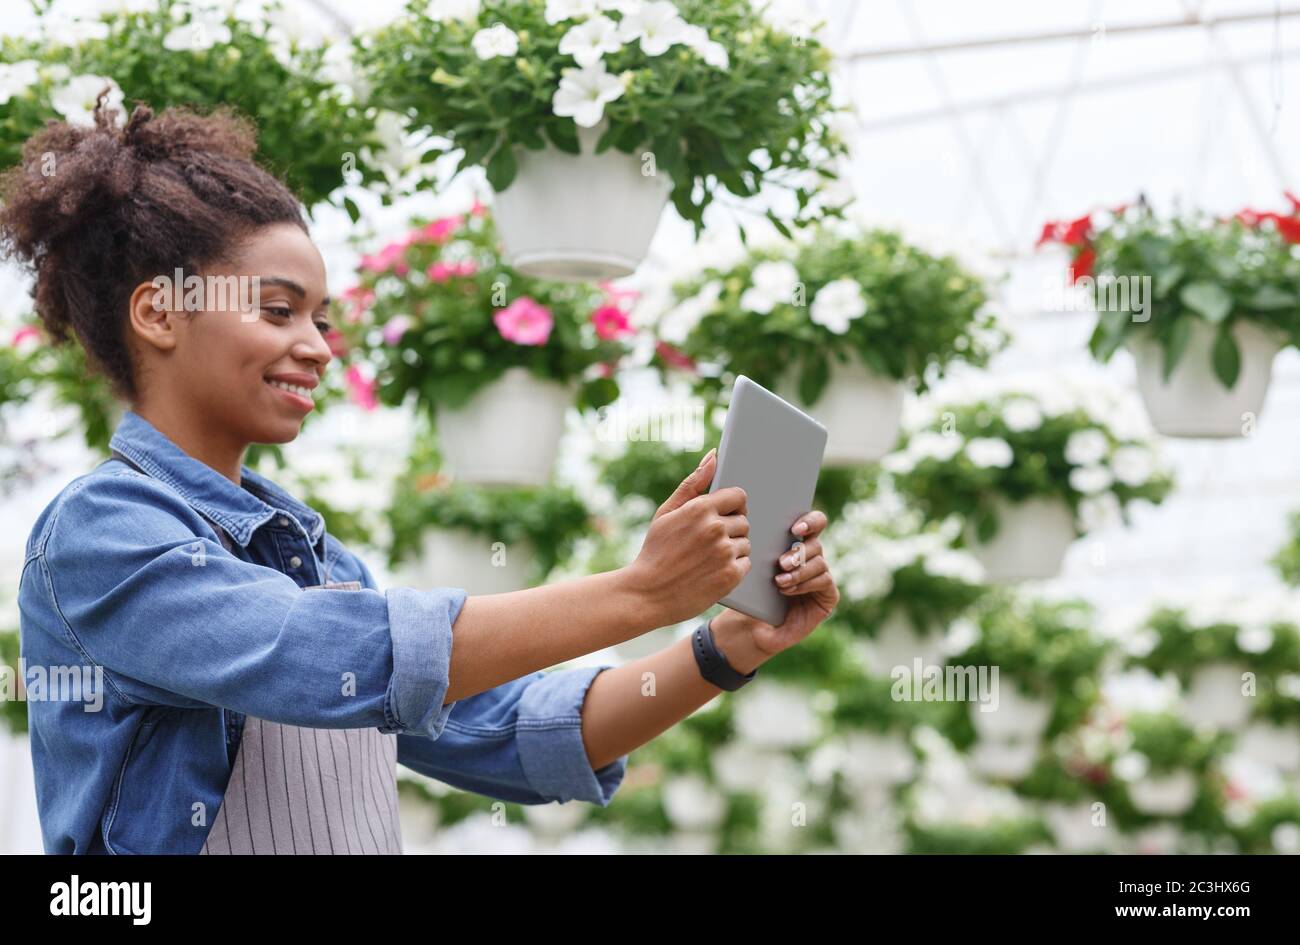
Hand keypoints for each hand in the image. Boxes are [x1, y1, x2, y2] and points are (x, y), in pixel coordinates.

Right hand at [624, 448, 750, 626]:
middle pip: (743, 520)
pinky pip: (745, 563)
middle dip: (730, 529)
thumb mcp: (666, 513)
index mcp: (701, 508)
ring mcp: (725, 553)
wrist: (647, 594)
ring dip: (732, 549)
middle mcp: (716, 528)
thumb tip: (714, 456)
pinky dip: (733, 568)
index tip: (722, 514)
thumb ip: (693, 484)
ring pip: (745, 543)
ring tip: (707, 559)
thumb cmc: (655, 551)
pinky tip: (713, 571)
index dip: (732, 505)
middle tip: (707, 542)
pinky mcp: (731, 575)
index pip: (738, 496)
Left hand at [717, 509, 837, 659]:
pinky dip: (806, 584)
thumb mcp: (751, 567)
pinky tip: (787, 589)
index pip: (813, 522)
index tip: (795, 528)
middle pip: (816, 542)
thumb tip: (758, 526)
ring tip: (779, 581)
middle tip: (781, 562)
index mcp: (796, 543)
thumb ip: (760, 546)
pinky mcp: (828, 595)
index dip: (810, 521)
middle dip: (799, 551)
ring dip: (799, 571)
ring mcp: (821, 576)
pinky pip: (824, 581)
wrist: (749, 625)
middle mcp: (811, 557)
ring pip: (820, 562)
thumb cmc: (748, 593)